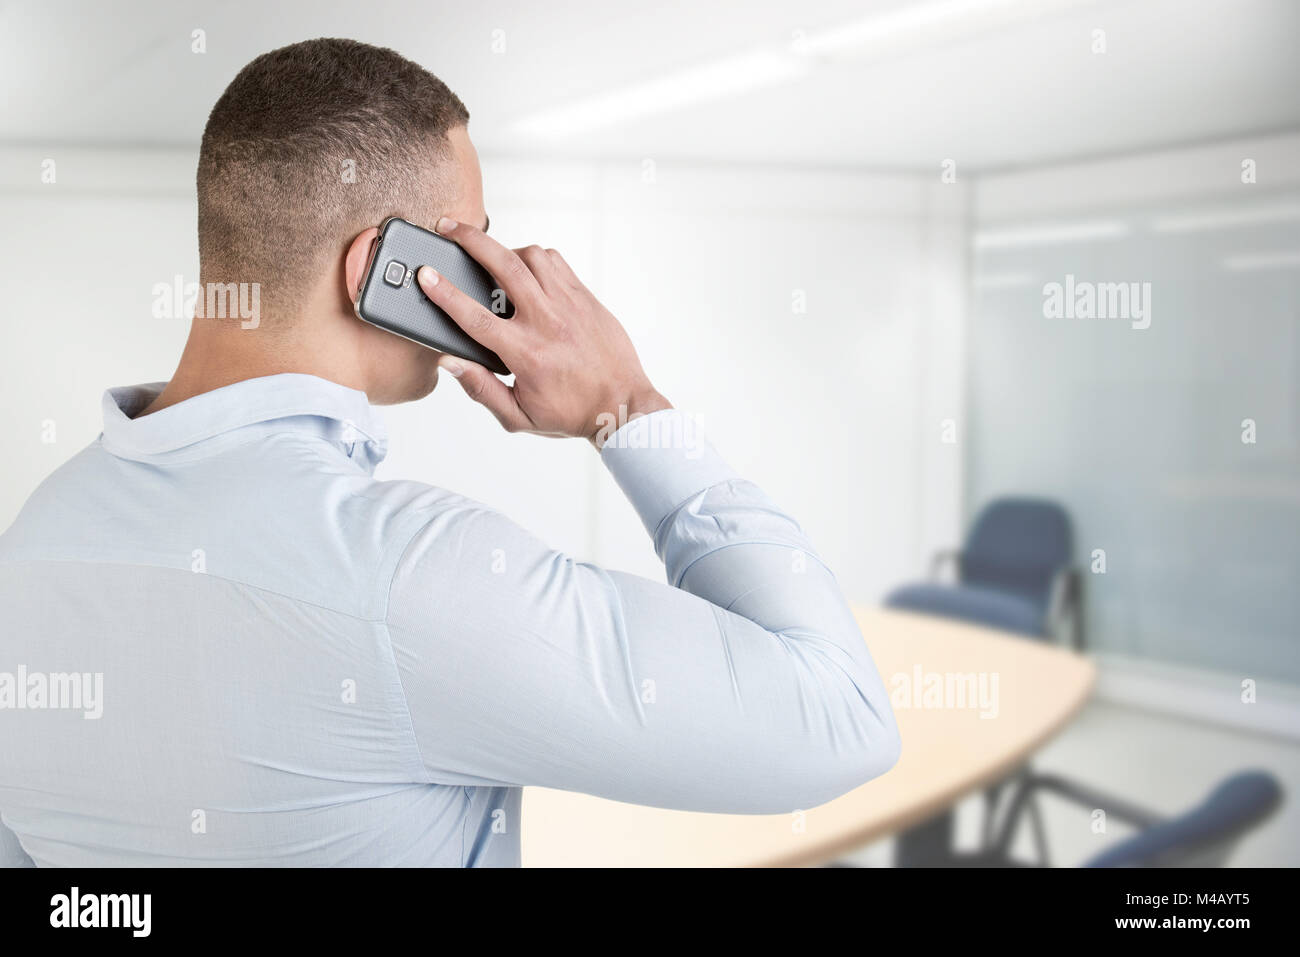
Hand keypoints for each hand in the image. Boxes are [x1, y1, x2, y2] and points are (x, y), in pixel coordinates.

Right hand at [416, 217, 669, 446]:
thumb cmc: (571, 414)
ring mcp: (569, 304)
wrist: (623, 405)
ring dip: (505, 249)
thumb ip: (480, 389)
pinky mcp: (585, 297)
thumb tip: (449, 362)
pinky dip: (534, 258)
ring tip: (489, 255)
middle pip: (503, 266)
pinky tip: (524, 269)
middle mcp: (546, 322)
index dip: (444, 293)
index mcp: (526, 354)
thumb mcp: (519, 417)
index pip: (474, 316)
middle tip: (448, 227)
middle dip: (470, 240)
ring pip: (531, 256)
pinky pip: (555, 262)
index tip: (425, 273)